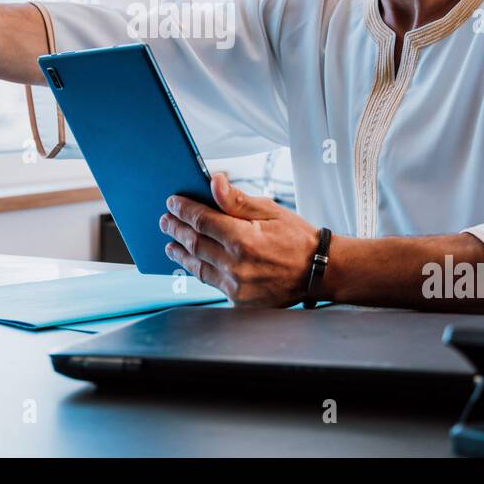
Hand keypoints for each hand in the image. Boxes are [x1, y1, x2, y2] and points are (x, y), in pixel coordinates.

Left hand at [159, 172, 320, 306]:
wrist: (319, 271)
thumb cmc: (296, 238)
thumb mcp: (270, 211)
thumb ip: (236, 200)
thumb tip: (214, 182)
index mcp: (243, 239)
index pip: (202, 220)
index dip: (184, 210)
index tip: (172, 203)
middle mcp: (236, 265)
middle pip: (195, 243)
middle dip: (177, 229)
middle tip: (165, 221)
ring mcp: (237, 287)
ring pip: (198, 267)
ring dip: (181, 253)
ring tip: (170, 244)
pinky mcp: (240, 301)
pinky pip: (212, 283)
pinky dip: (199, 270)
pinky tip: (192, 263)